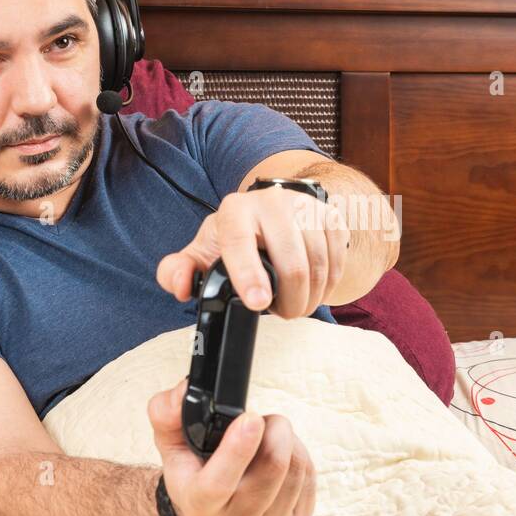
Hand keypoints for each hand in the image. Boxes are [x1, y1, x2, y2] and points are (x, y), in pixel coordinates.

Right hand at [147, 378, 316, 515]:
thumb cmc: (194, 475)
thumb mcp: (170, 445)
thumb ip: (167, 413)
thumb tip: (184, 392)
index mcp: (199, 504)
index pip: (219, 482)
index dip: (239, 448)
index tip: (250, 418)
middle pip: (272, 466)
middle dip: (273, 429)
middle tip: (259, 421)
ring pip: (295, 467)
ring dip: (286, 441)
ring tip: (267, 440)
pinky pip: (308, 477)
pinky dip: (298, 456)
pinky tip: (280, 458)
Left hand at [156, 187, 349, 317]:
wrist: (273, 213)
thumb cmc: (235, 239)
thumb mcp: (202, 254)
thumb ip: (177, 272)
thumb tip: (180, 285)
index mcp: (235, 210)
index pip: (241, 242)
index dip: (249, 275)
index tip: (258, 303)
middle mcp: (272, 202)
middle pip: (291, 262)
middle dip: (290, 301)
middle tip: (283, 313)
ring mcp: (306, 207)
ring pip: (319, 265)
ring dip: (310, 297)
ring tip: (297, 304)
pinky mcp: (331, 217)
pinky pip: (338, 260)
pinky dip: (328, 285)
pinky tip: (315, 289)